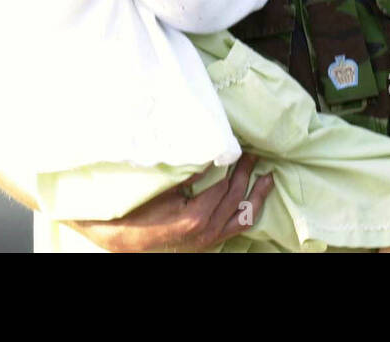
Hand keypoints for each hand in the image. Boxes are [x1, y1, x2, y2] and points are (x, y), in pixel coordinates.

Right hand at [69, 153, 273, 252]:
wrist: (122, 238)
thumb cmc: (137, 210)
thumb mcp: (160, 187)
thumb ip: (187, 173)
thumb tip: (210, 154)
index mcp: (195, 217)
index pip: (224, 185)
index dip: (233, 165)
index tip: (239, 148)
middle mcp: (206, 231)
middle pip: (235, 197)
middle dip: (246, 174)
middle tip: (252, 153)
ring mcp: (208, 240)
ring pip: (243, 217)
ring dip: (257, 195)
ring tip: (267, 177)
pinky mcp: (208, 242)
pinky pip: (236, 228)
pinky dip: (248, 212)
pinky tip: (256, 198)